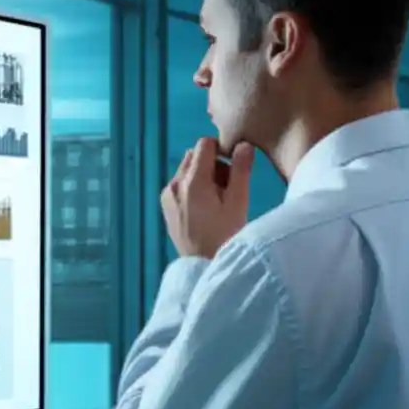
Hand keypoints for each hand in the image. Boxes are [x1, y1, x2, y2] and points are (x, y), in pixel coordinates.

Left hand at [162, 139, 255, 258]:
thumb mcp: (238, 202)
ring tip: (216, 200)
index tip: (232, 167)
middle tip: (227, 187)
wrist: (203, 264)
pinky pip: (179, 184)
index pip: (204, 144)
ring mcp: (167, 195)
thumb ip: (241, 170)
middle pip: (194, 156)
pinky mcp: (165, 205)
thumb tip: (243, 144)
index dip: (221, 149)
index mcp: (193, 181)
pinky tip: (204, 207)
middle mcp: (175, 184)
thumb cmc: (225, 234)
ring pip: (186, 169)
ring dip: (202, 175)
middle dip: (212, 163)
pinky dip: (192, 187)